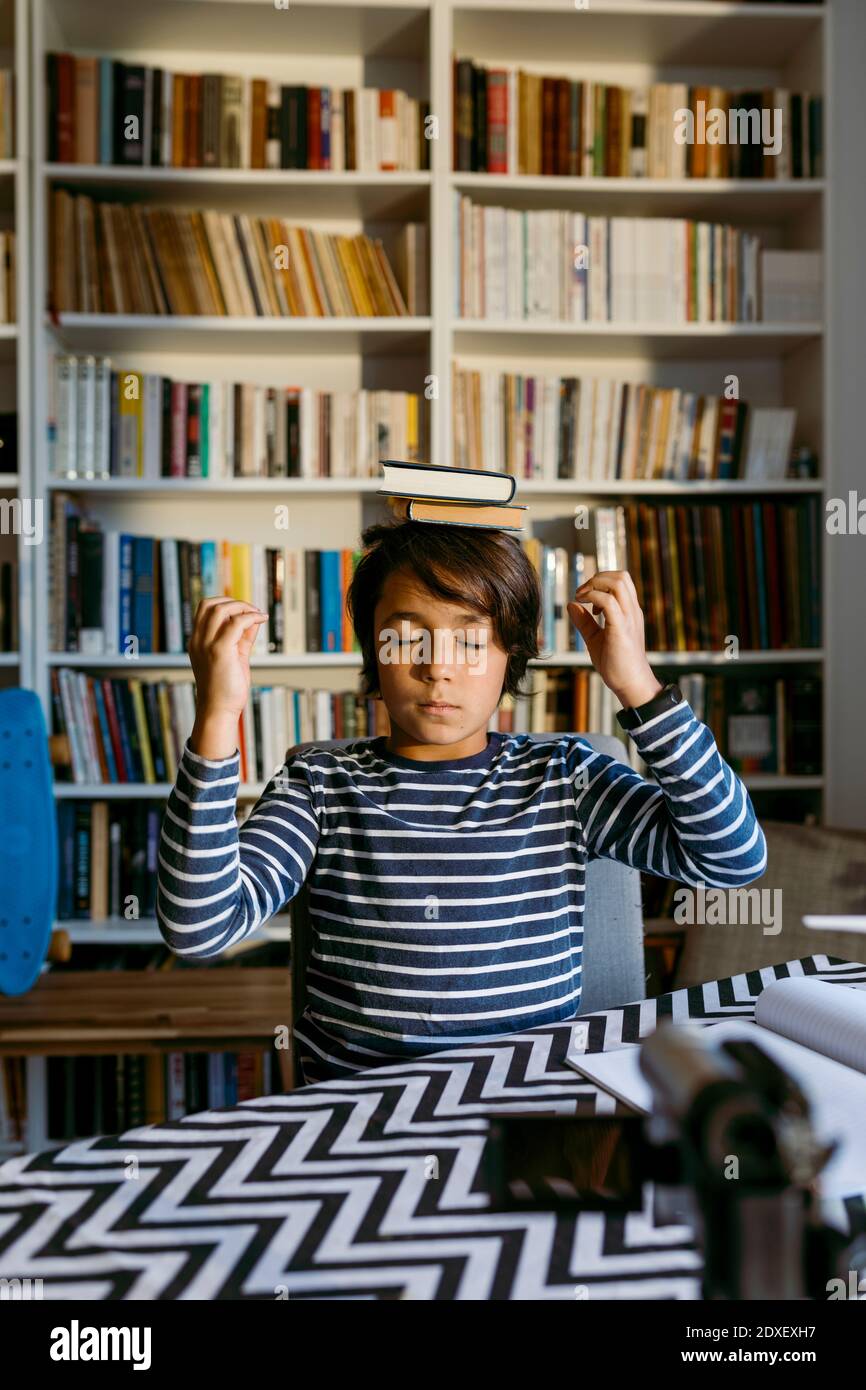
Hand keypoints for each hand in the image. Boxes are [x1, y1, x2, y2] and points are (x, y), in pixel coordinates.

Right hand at [188, 597, 267, 757]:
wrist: (219, 710)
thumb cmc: (226, 688)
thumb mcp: (235, 656)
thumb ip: (242, 637)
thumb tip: (254, 620)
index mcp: (197, 641)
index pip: (204, 609)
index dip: (225, 603)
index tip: (244, 611)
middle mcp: (198, 640)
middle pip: (209, 603)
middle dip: (234, 601)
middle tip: (252, 610)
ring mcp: (206, 644)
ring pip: (220, 609)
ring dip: (243, 607)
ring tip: (258, 614)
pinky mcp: (220, 650)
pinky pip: (236, 623)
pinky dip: (251, 617)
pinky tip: (262, 619)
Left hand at [567, 570, 662, 709]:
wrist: (631, 685)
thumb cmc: (616, 664)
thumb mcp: (595, 638)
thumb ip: (585, 621)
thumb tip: (571, 604)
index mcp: (628, 611)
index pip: (621, 580)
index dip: (600, 580)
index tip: (586, 596)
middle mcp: (631, 611)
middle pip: (621, 575)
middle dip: (597, 578)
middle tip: (582, 594)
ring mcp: (629, 618)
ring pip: (618, 583)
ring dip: (595, 585)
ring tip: (584, 598)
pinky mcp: (621, 629)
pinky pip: (610, 602)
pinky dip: (594, 598)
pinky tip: (588, 610)